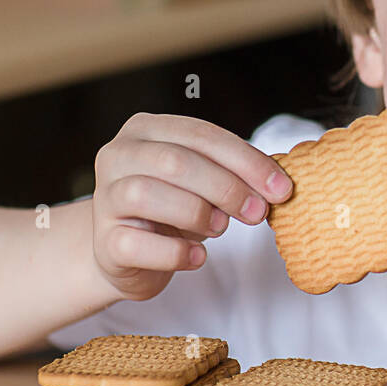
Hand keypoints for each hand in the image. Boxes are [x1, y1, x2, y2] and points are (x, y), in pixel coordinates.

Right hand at [91, 113, 291, 300]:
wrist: (128, 254)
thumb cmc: (174, 209)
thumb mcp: (204, 182)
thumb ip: (234, 174)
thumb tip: (279, 184)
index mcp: (146, 129)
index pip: (202, 135)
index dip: (247, 161)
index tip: (282, 188)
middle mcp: (117, 155)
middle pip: (174, 162)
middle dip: (226, 187)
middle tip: (258, 212)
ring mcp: (105, 199)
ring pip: (146, 194)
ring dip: (197, 213)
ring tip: (221, 227)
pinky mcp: (104, 241)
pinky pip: (136, 243)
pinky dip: (175, 252)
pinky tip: (197, 256)